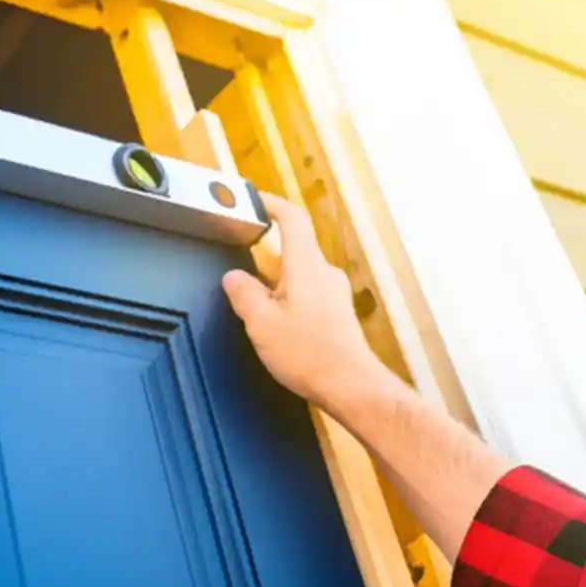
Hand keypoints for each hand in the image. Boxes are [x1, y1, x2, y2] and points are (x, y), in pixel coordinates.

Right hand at [222, 193, 392, 411]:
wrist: (352, 386)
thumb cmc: (308, 354)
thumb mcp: (261, 324)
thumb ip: (244, 295)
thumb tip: (234, 278)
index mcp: (306, 265)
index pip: (292, 218)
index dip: (272, 204)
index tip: (255, 200)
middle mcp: (324, 273)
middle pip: (294, 248)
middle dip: (266, 254)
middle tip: (242, 266)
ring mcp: (335, 294)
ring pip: (300, 275)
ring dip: (276, 283)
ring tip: (256, 306)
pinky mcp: (338, 314)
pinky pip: (309, 294)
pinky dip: (289, 300)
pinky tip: (278, 326)